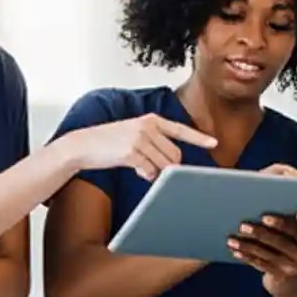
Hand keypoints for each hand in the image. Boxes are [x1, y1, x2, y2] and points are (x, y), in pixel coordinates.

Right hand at [61, 113, 216, 180]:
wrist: (83, 145)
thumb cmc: (108, 142)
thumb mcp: (133, 134)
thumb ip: (153, 143)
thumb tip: (170, 166)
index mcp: (151, 120)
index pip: (180, 130)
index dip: (198, 138)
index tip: (214, 143)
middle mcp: (148, 127)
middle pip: (175, 155)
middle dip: (169, 168)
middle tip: (154, 171)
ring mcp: (140, 139)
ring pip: (165, 165)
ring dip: (157, 173)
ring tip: (143, 169)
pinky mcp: (132, 152)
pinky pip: (150, 171)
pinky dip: (146, 176)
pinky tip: (136, 171)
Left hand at [229, 212, 296, 295]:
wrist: (291, 280)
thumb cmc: (290, 246)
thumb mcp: (295, 237)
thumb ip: (289, 224)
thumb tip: (263, 204)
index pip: (296, 230)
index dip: (280, 224)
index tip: (264, 216)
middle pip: (279, 243)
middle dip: (259, 233)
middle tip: (242, 225)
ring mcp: (291, 269)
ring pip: (266, 254)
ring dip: (247, 246)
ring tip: (231, 239)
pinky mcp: (279, 277)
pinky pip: (260, 265)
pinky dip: (246, 257)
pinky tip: (235, 251)